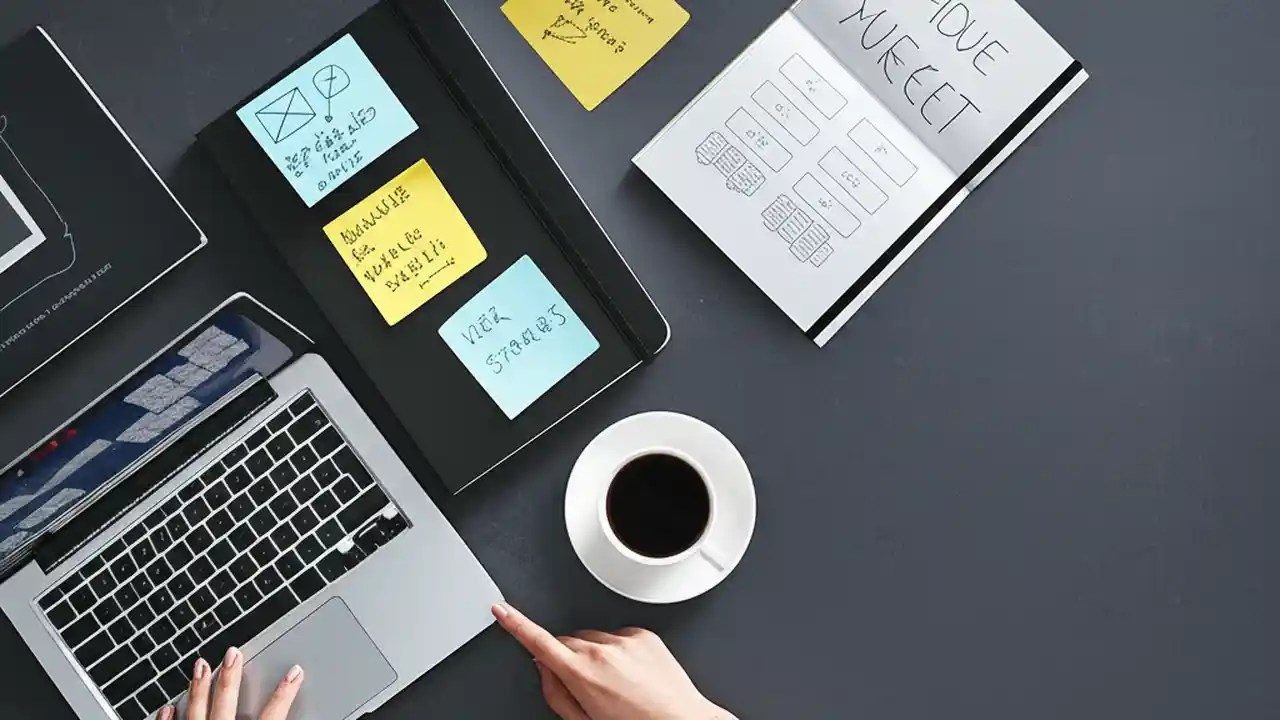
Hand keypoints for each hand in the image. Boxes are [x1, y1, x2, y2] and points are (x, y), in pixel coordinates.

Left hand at [156, 648, 303, 719]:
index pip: (272, 715)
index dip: (285, 692)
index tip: (295, 671)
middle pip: (227, 703)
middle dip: (230, 676)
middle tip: (233, 652)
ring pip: (196, 710)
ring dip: (198, 687)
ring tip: (200, 664)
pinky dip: (167, 719)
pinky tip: (167, 706)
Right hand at [492, 603, 733, 719]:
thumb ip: (556, 693)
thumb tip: (544, 668)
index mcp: (582, 673)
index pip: (539, 641)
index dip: (515, 623)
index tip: (501, 609)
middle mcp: (602, 650)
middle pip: (566, 642)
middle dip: (567, 658)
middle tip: (585, 685)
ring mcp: (624, 640)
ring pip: (592, 638)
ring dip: (594, 655)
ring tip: (614, 683)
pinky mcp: (643, 634)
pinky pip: (618, 637)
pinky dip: (618, 651)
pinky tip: (630, 673)